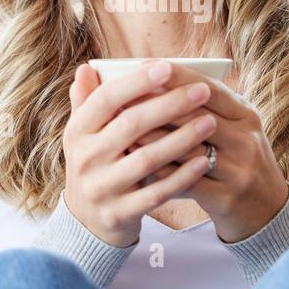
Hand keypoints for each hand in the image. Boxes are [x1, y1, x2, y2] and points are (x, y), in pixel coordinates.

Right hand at [62, 60, 220, 247]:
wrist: (87, 221)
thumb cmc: (96, 163)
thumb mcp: (84, 134)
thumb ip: (87, 101)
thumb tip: (86, 67)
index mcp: (77, 132)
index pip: (105, 99)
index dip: (136, 83)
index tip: (167, 68)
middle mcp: (85, 159)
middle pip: (131, 125)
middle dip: (170, 105)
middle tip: (203, 90)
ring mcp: (102, 188)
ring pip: (147, 159)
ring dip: (182, 139)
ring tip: (211, 122)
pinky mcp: (120, 213)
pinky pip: (156, 193)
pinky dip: (181, 176)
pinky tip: (204, 160)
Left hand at [123, 63, 288, 243]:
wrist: (266, 209)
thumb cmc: (237, 159)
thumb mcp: (233, 128)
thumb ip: (203, 107)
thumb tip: (154, 79)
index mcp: (246, 115)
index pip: (210, 88)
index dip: (176, 76)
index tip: (144, 65)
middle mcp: (246, 139)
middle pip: (195, 116)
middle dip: (155, 105)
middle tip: (121, 98)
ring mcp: (238, 170)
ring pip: (187, 149)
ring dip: (151, 139)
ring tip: (121, 130)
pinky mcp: (226, 198)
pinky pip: (184, 182)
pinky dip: (159, 172)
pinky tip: (136, 165)